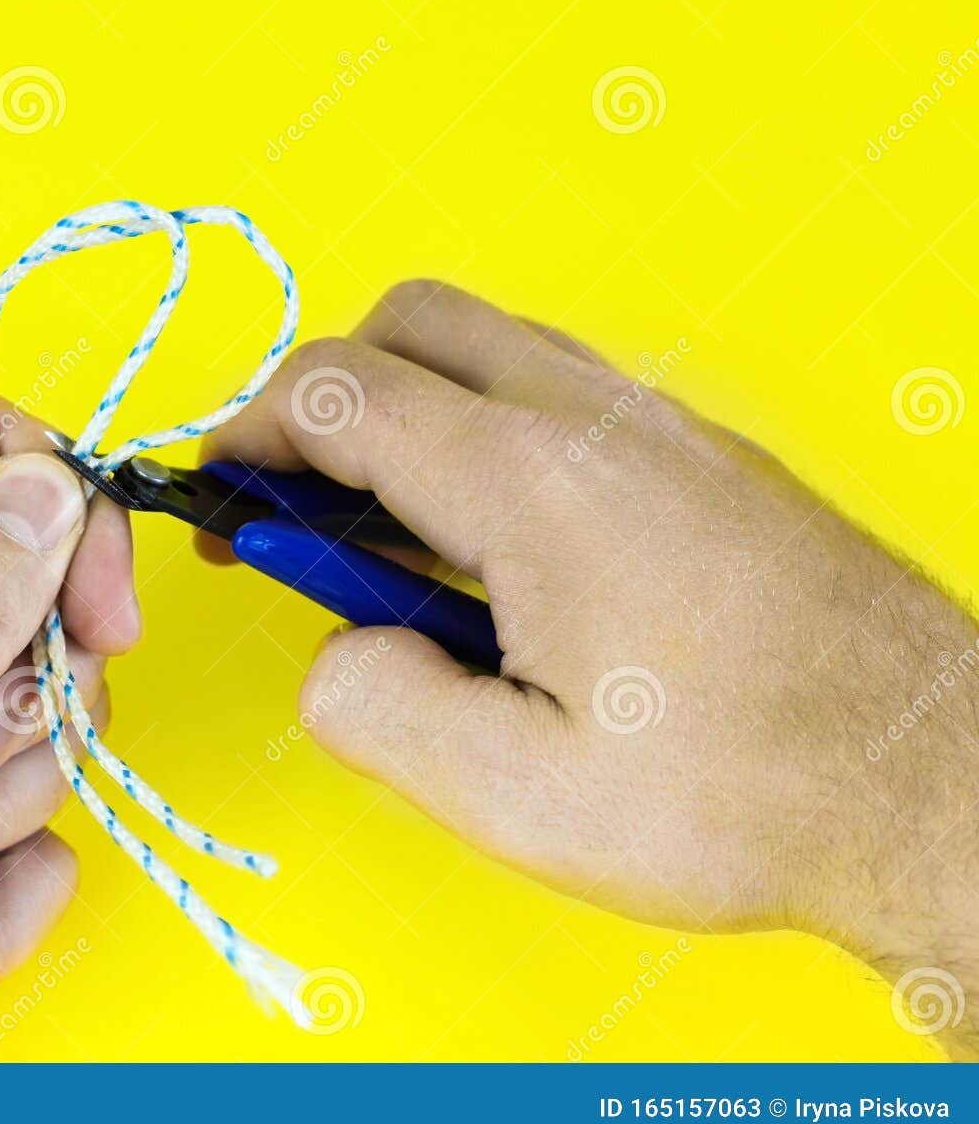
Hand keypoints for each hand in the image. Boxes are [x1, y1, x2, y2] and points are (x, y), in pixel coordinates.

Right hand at [204, 280, 978, 1057]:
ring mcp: (659, 429)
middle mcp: (594, 420)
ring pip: (488, 351)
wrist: (936, 782)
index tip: (217, 498)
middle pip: (409, 324)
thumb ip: (374, 707)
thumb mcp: (515, 798)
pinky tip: (495, 561)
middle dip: (319, 397)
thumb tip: (332, 653)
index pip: (339, 389)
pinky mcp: (701, 460)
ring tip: (390, 549)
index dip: (248, 433)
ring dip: (405, 418)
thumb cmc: (741, 799)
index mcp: (530, 483)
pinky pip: (556, 400)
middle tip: (293, 509)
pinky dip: (483, 442)